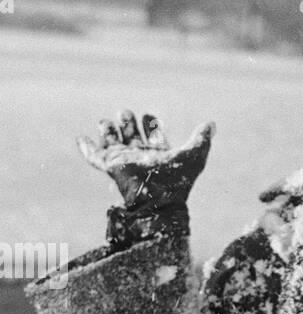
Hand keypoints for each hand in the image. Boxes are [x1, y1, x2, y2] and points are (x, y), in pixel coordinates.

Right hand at [78, 110, 213, 208]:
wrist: (158, 200)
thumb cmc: (177, 181)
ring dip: (108, 130)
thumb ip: (202, 139)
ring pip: (113, 143)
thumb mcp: (194, 156)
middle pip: (132, 137)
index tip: (150, 115)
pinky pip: (93, 156)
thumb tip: (211, 123)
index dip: (152, 126)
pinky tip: (80, 138)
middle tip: (126, 113)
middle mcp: (141, 158)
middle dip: (128, 124)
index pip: (154, 137)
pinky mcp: (109, 166)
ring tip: (106, 121)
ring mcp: (124, 161)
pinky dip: (86, 147)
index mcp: (160, 155)